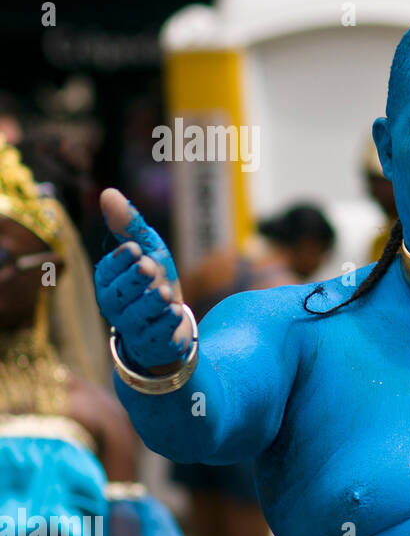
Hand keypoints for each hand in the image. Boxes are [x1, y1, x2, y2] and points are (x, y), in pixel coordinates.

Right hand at [94, 189, 192, 372]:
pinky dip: (166, 322)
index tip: (135, 249)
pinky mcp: (151, 343)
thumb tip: (108, 192)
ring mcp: (131, 326)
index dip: (120, 260)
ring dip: (152, 301)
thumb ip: (129, 225)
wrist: (170, 322)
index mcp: (108, 279)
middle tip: (149, 266)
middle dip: (134, 279)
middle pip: (120, 292)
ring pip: (137, 314)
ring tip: (164, 292)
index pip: (108, 269)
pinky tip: (175, 312)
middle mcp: (114, 304)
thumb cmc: (153, 280)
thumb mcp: (148, 249)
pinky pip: (155, 334)